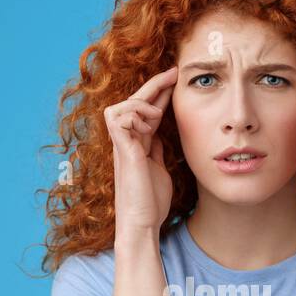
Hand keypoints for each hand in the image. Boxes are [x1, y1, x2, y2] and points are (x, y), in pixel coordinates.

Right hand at [105, 65, 177, 234]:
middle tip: (174, 72)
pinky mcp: (123, 151)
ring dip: (142, 104)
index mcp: (137, 144)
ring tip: (158, 115)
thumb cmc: (151, 202)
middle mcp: (126, 141)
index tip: (175, 79)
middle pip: (134, 102)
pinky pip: (120, 118)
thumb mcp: (159, 168)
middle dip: (154, 85)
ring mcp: (122, 146)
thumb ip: (156, 151)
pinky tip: (149, 126)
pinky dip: (135, 116)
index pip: (146, 110)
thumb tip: (159, 137)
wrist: (143, 223)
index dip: (159, 93)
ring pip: (122, 106)